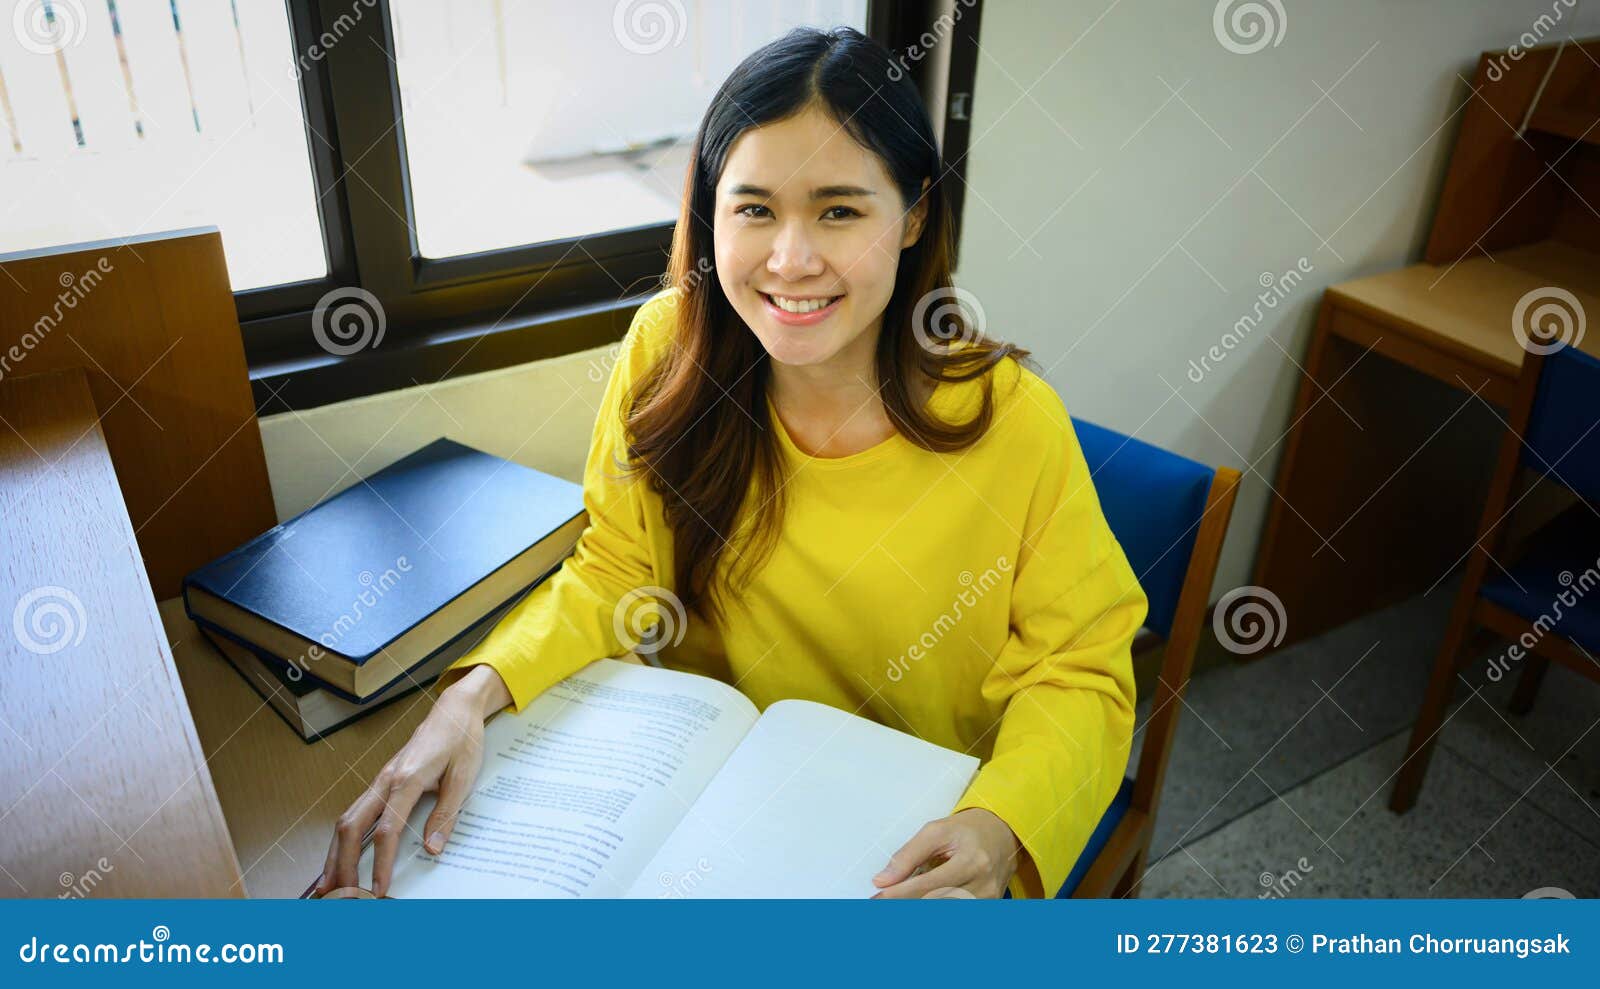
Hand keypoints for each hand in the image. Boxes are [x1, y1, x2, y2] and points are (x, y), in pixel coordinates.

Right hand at [313, 664, 509, 897]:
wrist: (455, 710)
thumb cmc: (461, 739)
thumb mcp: (464, 777)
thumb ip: (445, 814)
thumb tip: (431, 849)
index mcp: (407, 779)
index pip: (387, 830)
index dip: (380, 863)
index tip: (378, 889)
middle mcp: (386, 780)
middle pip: (352, 826)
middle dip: (342, 863)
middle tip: (339, 895)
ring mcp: (380, 780)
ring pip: (347, 819)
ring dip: (335, 852)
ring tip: (328, 884)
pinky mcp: (382, 782)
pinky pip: (356, 812)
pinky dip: (344, 838)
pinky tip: (341, 855)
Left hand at [871, 808, 1020, 898]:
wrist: (1003, 833)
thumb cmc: (969, 830)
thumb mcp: (936, 830)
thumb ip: (908, 855)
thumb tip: (883, 880)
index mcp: (971, 861)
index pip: (927, 885)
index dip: (898, 894)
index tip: (878, 898)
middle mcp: (983, 885)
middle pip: (936, 904)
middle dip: (905, 905)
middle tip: (881, 906)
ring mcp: (988, 900)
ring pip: (945, 912)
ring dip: (919, 909)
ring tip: (897, 905)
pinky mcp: (988, 907)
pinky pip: (956, 913)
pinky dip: (935, 910)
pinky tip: (919, 904)